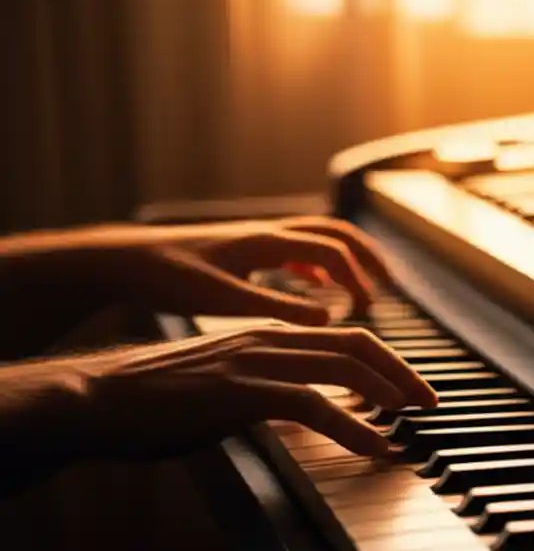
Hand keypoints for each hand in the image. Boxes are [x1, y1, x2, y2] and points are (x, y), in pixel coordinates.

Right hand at [0, 324, 433, 463]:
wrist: (100, 396)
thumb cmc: (156, 399)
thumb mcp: (224, 387)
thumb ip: (265, 391)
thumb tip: (298, 410)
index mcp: (266, 335)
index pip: (344, 339)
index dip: (385, 361)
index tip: (410, 388)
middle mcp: (268, 339)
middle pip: (357, 345)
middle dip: (401, 372)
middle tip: (429, 401)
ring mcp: (256, 361)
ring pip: (343, 367)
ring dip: (388, 393)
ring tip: (412, 420)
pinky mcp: (242, 391)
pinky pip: (313, 405)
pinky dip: (352, 427)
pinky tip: (373, 445)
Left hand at [1, 216, 391, 328]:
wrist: (127, 258)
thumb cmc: (169, 277)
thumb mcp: (221, 299)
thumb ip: (276, 309)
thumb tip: (328, 318)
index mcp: (267, 241)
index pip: (332, 248)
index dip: (358, 276)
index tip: (370, 307)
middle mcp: (268, 233)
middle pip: (336, 233)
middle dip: (368, 257)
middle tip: (389, 287)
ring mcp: (259, 239)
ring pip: (319, 238)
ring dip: (347, 259)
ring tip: (364, 287)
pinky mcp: (247, 250)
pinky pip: (297, 248)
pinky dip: (319, 265)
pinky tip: (318, 289)